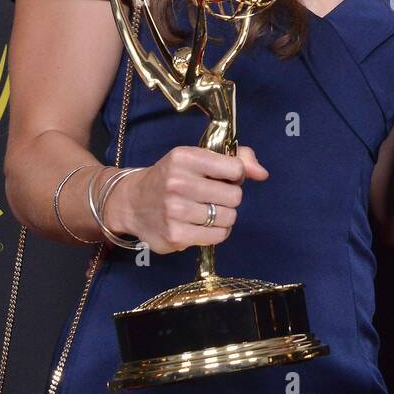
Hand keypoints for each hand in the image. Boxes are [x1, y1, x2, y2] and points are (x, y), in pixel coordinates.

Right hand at [104, 144, 268, 252]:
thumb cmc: (171, 177)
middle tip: (211, 196)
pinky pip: (218, 236)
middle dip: (229, 197)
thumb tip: (263, 173)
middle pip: (235, 195)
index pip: (235, 168)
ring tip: (206, 211)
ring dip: (223, 216)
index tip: (221, 177)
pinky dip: (216, 232)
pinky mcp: (175, 236)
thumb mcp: (197, 158)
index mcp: (185, 157)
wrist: (130, 202)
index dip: (235, 175)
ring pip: (229, 217)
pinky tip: (202, 225)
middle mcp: (178, 183)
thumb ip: (236, 159)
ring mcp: (175, 211)